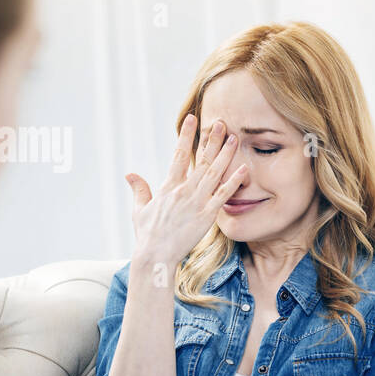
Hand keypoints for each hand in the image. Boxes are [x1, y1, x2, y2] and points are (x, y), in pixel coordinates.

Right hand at [124, 113, 245, 263]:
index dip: (187, 136)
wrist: (155, 255)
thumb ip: (140, 190)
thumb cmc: (147, 235)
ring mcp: (196, 202)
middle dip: (212, 140)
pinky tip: (244, 169)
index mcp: (168, 186)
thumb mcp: (140, 210)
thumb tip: (130, 174)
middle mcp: (183, 190)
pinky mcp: (206, 216)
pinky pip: (223, 196)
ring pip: (214, 173)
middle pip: (201, 160)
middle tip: (222, 123)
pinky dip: (234, 181)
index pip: (179, 155)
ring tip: (234, 138)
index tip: (193, 120)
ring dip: (225, 155)